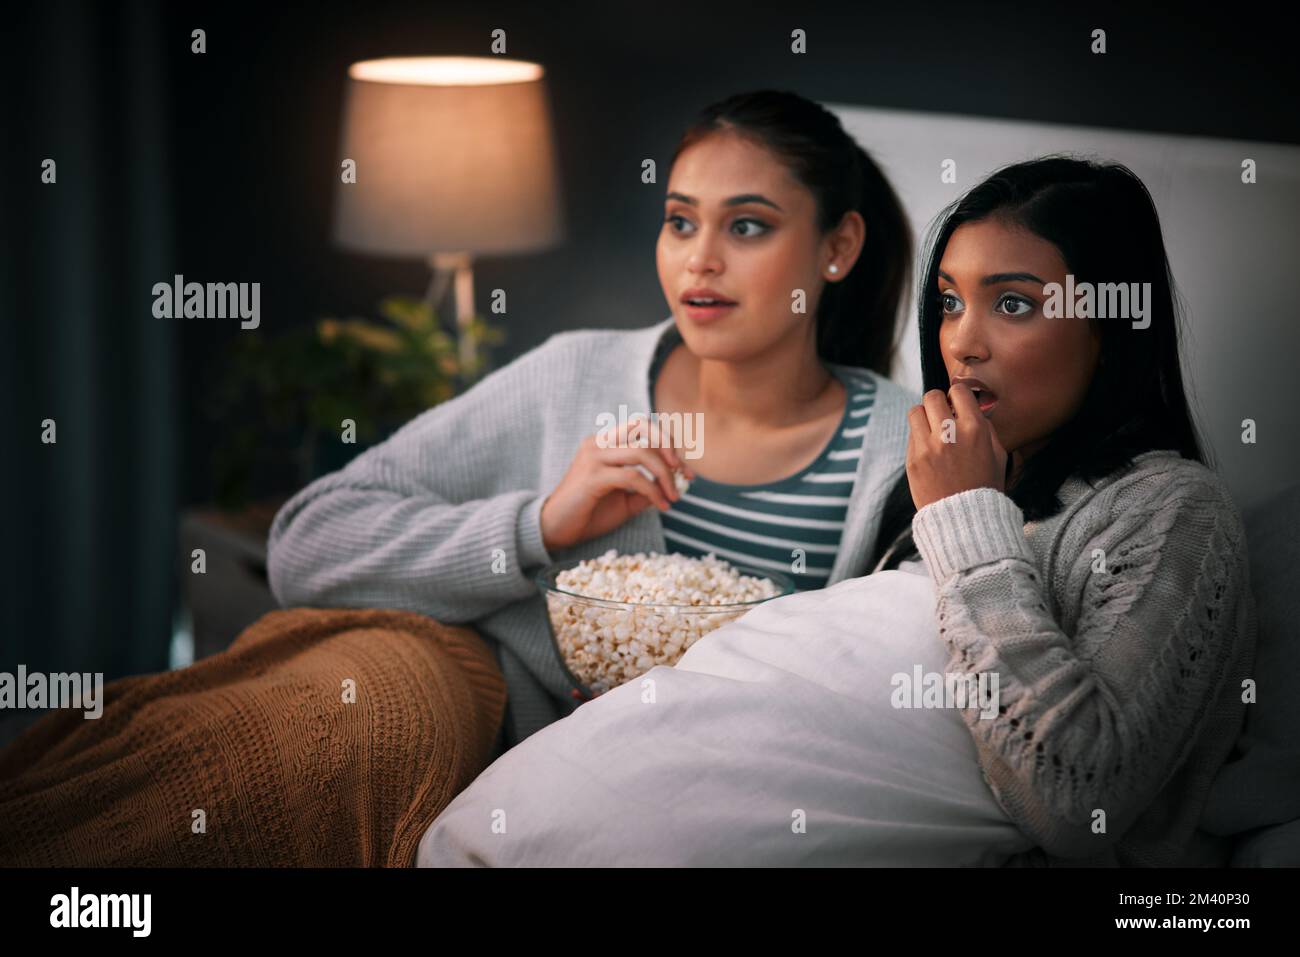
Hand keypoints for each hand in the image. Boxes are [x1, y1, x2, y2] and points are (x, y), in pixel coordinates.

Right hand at [540, 416, 694, 551]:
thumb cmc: (590, 513)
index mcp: (606, 443)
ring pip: (641, 451)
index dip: (668, 444)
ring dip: (664, 475)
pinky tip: (661, 506)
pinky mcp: (592, 476)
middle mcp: (598, 443)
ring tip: (672, 497)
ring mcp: (593, 457)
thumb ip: (649, 486)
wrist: (556, 529)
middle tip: (684, 475)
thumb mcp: (627, 499)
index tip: (685, 472)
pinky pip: (632, 477)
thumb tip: (679, 482)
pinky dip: (652, 491)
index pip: (642, 427)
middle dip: (670, 449)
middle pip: (643, 426)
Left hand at [905, 383, 1008, 510]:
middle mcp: (949, 434)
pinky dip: (919, 437)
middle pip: (932, 396)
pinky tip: (930, 451)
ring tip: (932, 430)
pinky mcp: (913, 460)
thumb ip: (984, 427)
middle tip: (942, 414)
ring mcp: (928, 447)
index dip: (957, 394)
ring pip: (915, 411)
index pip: (958, 390)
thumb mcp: (998, 453)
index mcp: (975, 429)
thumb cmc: (985, 485)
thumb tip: (971, 407)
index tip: (957, 403)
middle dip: (937, 402)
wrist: (965, 519)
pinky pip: (911, 435)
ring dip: (924, 417)